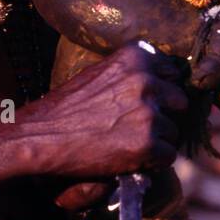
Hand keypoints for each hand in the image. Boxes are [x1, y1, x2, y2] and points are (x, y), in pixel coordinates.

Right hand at [18, 42, 187, 185]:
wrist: (41, 136)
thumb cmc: (66, 107)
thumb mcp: (99, 73)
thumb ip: (130, 73)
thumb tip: (160, 81)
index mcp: (135, 57)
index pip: (171, 71)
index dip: (162, 89)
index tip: (151, 100)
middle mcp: (146, 80)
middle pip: (179, 101)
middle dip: (165, 115)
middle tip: (140, 126)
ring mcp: (148, 112)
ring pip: (173, 131)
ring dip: (157, 140)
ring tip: (127, 143)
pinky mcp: (148, 144)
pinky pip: (168, 156)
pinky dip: (152, 162)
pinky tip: (128, 158)